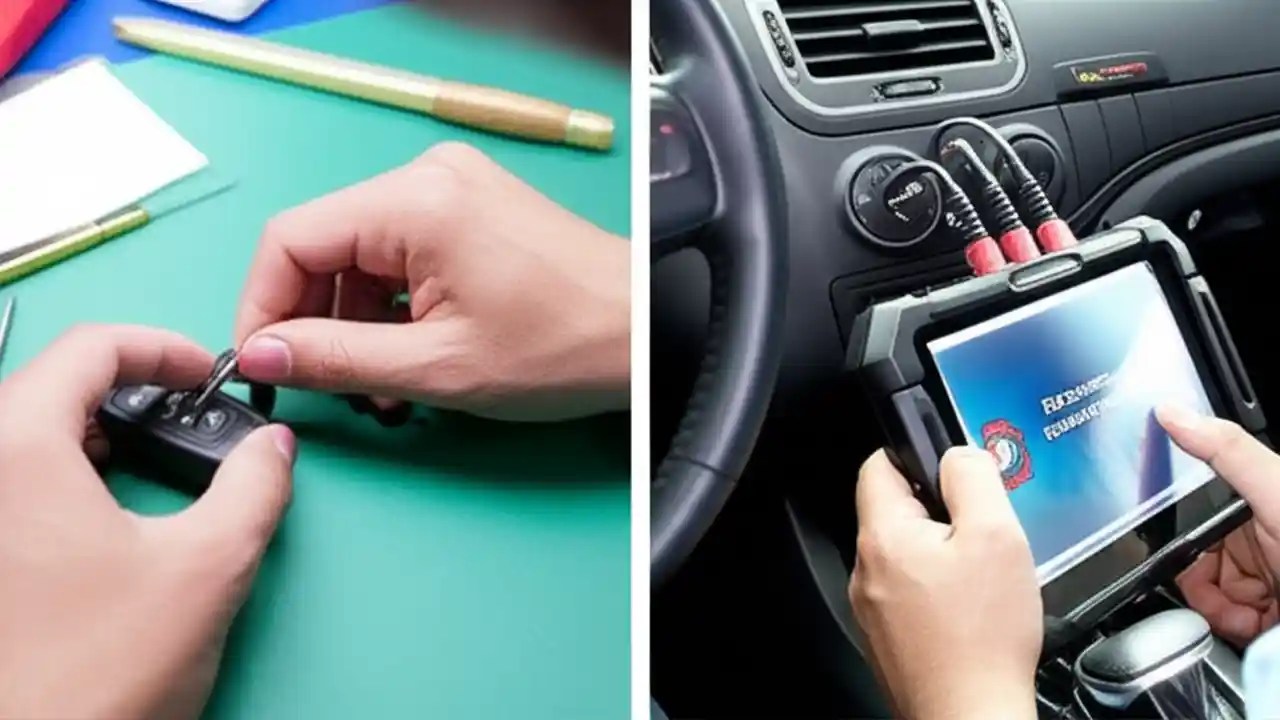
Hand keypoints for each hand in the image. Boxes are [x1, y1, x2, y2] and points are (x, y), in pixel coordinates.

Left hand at [0, 326, 294, 718]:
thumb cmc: (91, 678)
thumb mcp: (207, 567)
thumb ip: (254, 488)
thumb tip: (273, 451)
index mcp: (18, 449)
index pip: (89, 347)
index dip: (161, 348)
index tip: (204, 376)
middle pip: (50, 380)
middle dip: (128, 385)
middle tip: (184, 412)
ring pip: (22, 427)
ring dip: (92, 425)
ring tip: (149, 457)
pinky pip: (10, 475)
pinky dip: (59, 466)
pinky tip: (101, 510)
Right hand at [233, 142, 629, 420]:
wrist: (644, 334)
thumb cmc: (568, 344)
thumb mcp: (436, 367)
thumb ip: (336, 359)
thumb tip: (263, 355)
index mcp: (417, 201)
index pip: (290, 239)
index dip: (262, 306)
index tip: (262, 360)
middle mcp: (430, 178)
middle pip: (324, 248)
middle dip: (316, 322)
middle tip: (327, 385)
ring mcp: (453, 190)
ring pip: (360, 258)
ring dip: (357, 325)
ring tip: (384, 387)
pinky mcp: (469, 211)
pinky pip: (399, 257)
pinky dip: (392, 309)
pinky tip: (409, 358)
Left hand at [849, 448, 1041, 719]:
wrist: (970, 713)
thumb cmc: (981, 637)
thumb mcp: (995, 536)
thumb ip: (973, 479)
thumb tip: (958, 453)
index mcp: (882, 536)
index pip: (878, 465)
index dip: (915, 454)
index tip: (948, 466)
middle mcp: (865, 571)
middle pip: (893, 511)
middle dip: (938, 509)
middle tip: (982, 525)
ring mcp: (872, 608)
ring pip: (904, 554)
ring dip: (941, 551)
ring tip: (982, 571)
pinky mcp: (888, 637)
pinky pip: (909, 593)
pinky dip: (938, 589)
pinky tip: (972, 607)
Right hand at [1159, 406, 1279, 646]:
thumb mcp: (1277, 492)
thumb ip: (1228, 452)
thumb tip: (1172, 412)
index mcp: (1261, 502)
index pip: (1198, 512)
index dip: (1182, 533)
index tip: (1184, 551)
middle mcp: (1261, 538)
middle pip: (1198, 557)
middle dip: (1200, 580)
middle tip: (1221, 591)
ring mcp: (1266, 577)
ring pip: (1208, 593)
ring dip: (1217, 608)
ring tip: (1247, 612)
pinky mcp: (1267, 611)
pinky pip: (1226, 619)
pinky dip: (1232, 624)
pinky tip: (1253, 623)